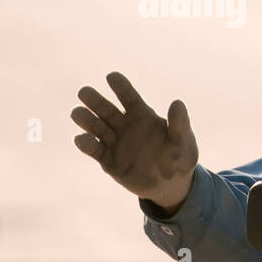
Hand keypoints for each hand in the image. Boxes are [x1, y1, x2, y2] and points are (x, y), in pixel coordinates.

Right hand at [72, 72, 198, 212]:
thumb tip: (178, 103)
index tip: (112, 76)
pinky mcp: (108, 160)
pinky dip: (87, 145)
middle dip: (95, 101)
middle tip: (84, 92)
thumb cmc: (179, 158)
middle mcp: (124, 125)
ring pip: (96, 128)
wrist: (171, 185)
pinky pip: (95, 150)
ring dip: (86, 120)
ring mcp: (114, 142)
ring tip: (78, 113)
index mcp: (142, 115)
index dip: (121, 87)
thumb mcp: (183, 141)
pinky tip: (82, 139)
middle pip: (106, 110)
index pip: (129, 98)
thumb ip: (179, 124)